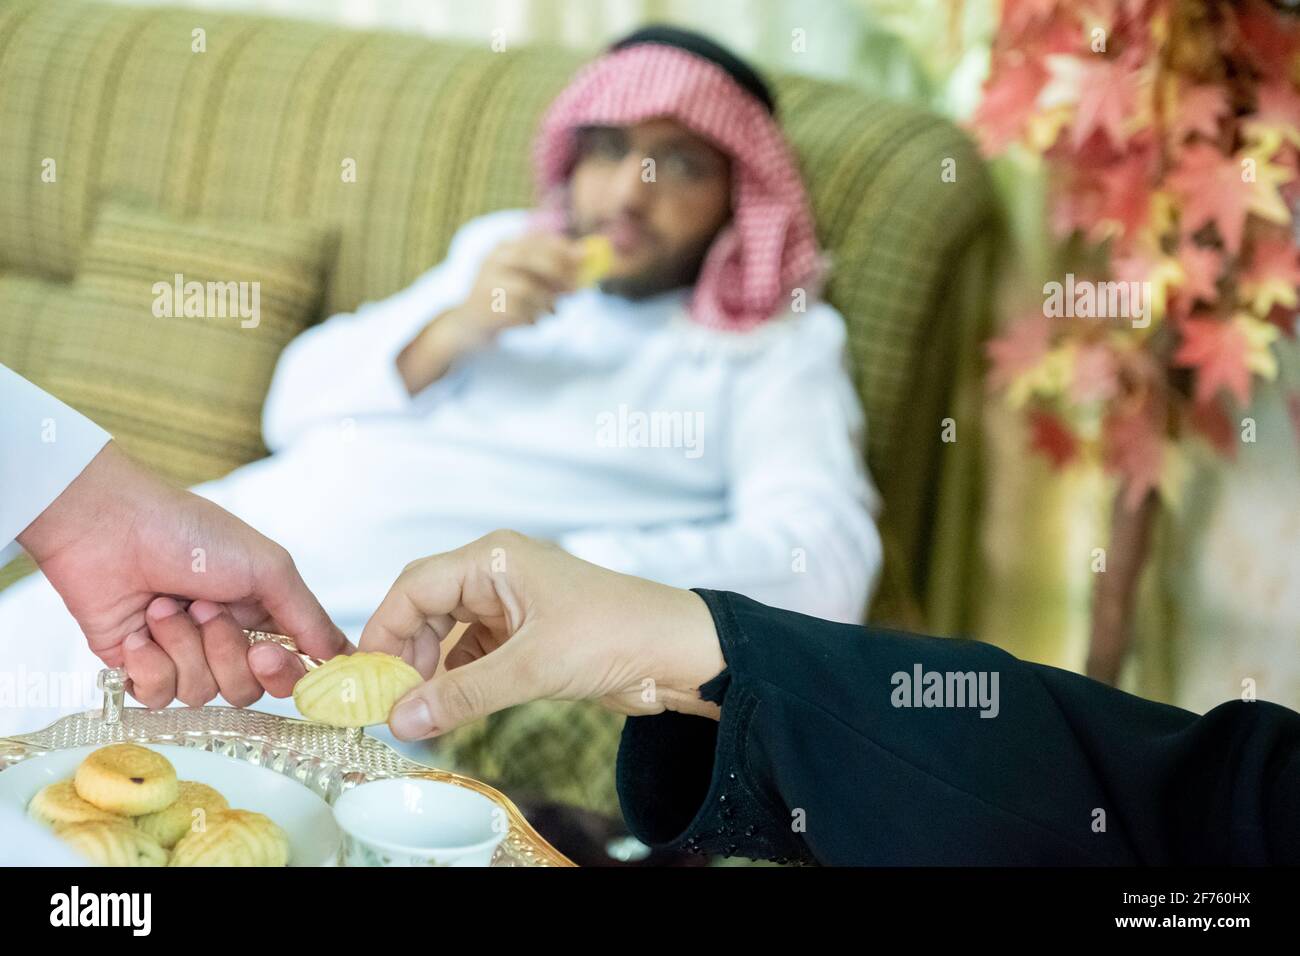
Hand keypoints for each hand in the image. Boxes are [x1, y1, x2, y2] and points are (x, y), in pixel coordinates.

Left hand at [17, 442, 349, 707]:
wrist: (108, 526)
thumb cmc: (190, 533)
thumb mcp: (268, 567)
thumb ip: (308, 617)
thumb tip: (344, 659)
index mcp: (263, 614)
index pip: (291, 669)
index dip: (284, 672)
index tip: (267, 654)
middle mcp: (227, 640)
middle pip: (248, 690)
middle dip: (226, 653)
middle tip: (206, 610)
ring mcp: (182, 655)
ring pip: (202, 693)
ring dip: (183, 647)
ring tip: (165, 606)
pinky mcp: (140, 666)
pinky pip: (158, 696)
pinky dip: (149, 662)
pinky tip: (139, 630)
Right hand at [359, 530, 725, 740]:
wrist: (678, 652)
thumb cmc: (616, 634)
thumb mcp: (533, 667)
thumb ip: (463, 694)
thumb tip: (400, 720)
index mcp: (494, 559)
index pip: (415, 586)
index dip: (384, 630)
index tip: (368, 678)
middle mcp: (497, 573)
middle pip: (426, 607)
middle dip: (406, 653)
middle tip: (393, 701)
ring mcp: (513, 604)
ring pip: (449, 634)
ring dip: (432, 670)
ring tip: (419, 710)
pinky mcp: (528, 635)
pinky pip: (475, 654)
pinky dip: (459, 680)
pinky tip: (450, 708)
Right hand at [396, 233, 583, 393]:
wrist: (467, 326)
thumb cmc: (505, 299)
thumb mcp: (525, 278)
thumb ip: (552, 269)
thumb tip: (585, 259)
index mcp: (502, 247)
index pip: (535, 239)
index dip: (562, 247)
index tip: (584, 258)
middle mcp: (491, 260)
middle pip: (532, 259)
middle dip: (560, 273)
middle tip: (577, 290)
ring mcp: (485, 283)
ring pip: (528, 289)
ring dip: (547, 302)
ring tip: (551, 312)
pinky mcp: (485, 308)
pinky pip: (519, 312)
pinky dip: (533, 318)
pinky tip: (532, 322)